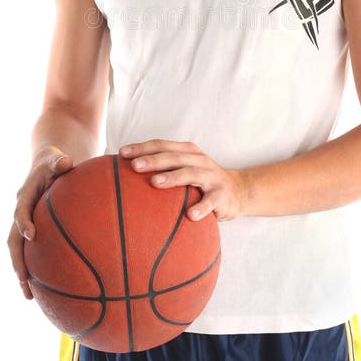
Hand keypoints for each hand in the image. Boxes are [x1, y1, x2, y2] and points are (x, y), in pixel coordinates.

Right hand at [7, 149, 73, 298]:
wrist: (47, 164)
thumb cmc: (54, 162)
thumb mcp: (56, 159)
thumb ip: (60, 162)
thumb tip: (67, 162)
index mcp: (25, 196)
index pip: (21, 211)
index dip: (24, 223)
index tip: (31, 236)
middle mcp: (21, 213)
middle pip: (13, 241)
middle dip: (17, 261)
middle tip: (24, 280)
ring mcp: (25, 224)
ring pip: (19, 252)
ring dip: (22, 273)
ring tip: (30, 297)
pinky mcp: (33, 231)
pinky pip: (32, 253)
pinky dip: (36, 270)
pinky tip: (49, 289)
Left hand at [119, 139, 245, 221]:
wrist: (238, 191)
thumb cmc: (201, 182)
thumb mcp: (184, 169)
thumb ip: (162, 169)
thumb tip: (123, 177)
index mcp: (188, 152)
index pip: (162, 145)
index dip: (142, 147)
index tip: (122, 154)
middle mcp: (199, 161)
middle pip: (174, 157)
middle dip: (153, 160)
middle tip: (134, 166)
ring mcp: (211, 177)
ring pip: (191, 174)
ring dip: (172, 177)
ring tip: (155, 183)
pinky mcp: (222, 196)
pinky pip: (210, 202)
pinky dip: (201, 207)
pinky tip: (189, 216)